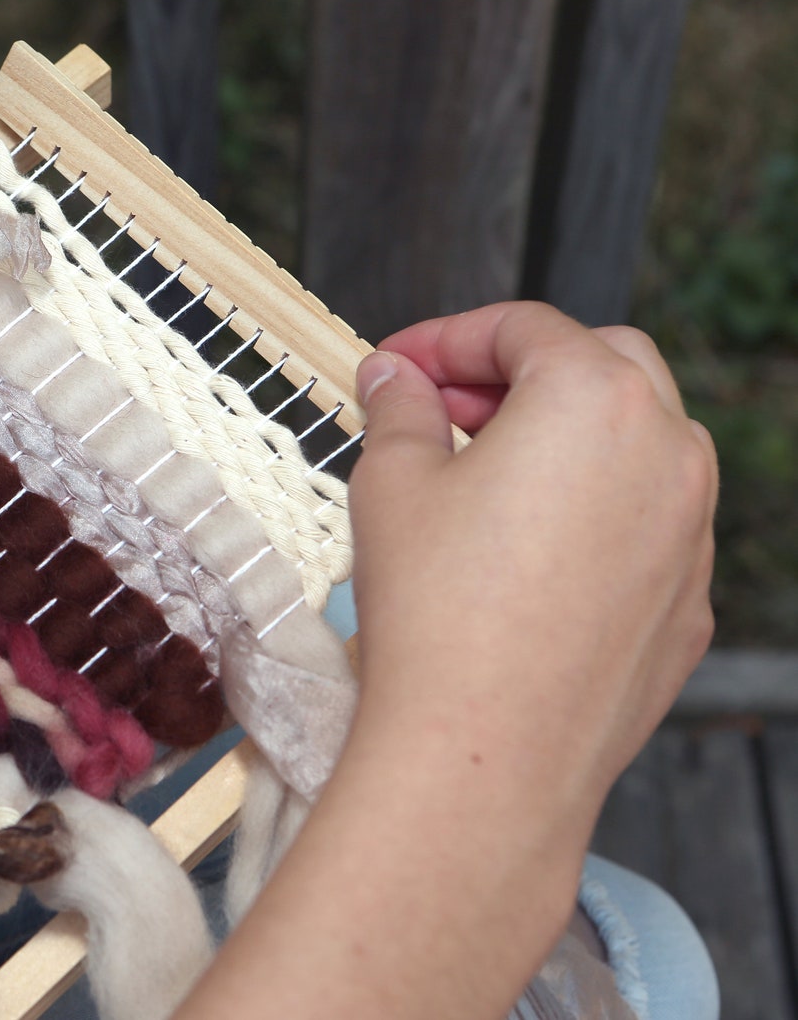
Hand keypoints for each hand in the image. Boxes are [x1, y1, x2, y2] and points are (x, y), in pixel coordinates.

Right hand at [178, 302, 715, 1019]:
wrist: (485, 754)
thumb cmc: (437, 613)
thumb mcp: (391, 484)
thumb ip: (399, 409)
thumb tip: (395, 376)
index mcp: (596, 399)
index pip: (523, 327)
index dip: (445, 337)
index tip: (395, 366)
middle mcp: (668, 453)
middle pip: (602, 365)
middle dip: (518, 373)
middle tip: (440, 411)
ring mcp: (690, 533)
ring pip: (638, 444)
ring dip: (564, 438)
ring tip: (480, 480)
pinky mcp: (686, 604)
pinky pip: (645, 526)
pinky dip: (592, 511)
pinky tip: (521, 556)